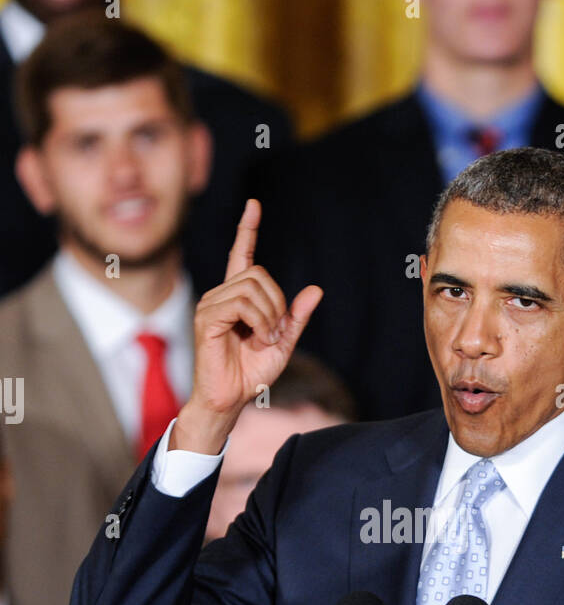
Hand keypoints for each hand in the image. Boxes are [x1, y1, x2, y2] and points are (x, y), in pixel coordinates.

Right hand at [173, 199, 322, 452]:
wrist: (230, 399)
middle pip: (258, 274)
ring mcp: (211, 304)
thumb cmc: (251, 374)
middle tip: (274, 332)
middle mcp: (221, 295)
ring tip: (264, 339)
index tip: (254, 205)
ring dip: (269, 315)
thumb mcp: (283, 343)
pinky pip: (240, 304)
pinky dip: (257, 321)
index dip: (248, 230)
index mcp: (238, 298)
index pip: (242, 255)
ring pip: (251, 287)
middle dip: (277, 302)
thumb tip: (316, 290)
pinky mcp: (206, 318)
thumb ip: (297, 317)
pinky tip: (256, 338)